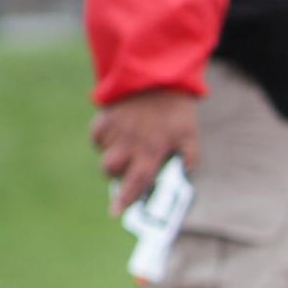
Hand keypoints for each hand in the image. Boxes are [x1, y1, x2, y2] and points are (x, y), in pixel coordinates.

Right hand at [90, 90, 199, 217]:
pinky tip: (118, 136)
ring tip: (127, 150)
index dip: (126, 199)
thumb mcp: (190, 134)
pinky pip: (97, 136)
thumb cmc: (177, 109)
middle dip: (117, 177)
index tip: (115, 213)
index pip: (137, 181)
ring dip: (112, 158)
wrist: (158, 75)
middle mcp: (130, 141)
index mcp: (152, 149)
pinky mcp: (106, 117)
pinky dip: (104, 140)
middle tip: (129, 172)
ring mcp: (116, 128)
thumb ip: (190, 158)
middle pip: (110, 170)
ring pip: (104, 155)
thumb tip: (184, 177)